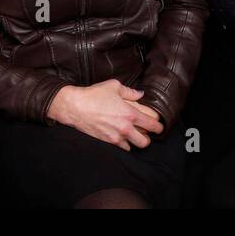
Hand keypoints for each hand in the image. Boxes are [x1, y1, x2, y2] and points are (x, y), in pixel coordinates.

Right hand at [47, 80, 163, 149]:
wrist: (76, 107)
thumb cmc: (94, 95)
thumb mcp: (114, 86)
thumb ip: (130, 92)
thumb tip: (140, 94)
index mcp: (130, 113)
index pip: (153, 124)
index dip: (158, 126)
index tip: (158, 125)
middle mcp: (126, 128)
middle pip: (146, 141)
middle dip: (149, 137)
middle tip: (147, 132)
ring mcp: (117, 137)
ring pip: (135, 146)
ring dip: (136, 141)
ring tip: (134, 134)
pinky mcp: (108, 142)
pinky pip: (123, 148)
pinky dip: (125, 144)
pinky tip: (122, 137)